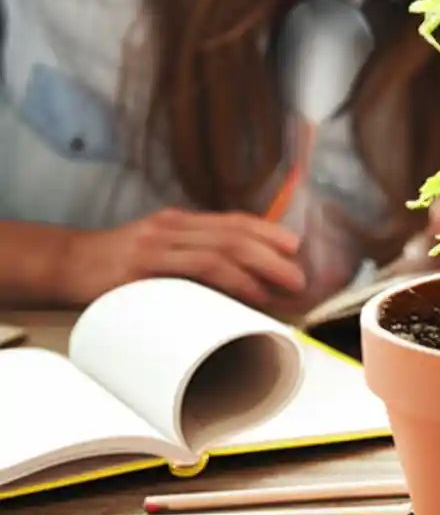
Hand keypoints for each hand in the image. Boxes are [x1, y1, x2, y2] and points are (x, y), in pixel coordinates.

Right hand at [61, 208, 305, 308]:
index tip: (296, 247)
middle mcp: (173, 227)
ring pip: (223, 248)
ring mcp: (159, 244)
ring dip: (262, 268)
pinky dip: (232, 279)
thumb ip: (191, 263)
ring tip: (287, 285)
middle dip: (274, 253)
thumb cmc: (116, 268)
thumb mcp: (158, 255)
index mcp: (180, 223)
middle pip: (235, 233)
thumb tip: (238, 285)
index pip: (233, 221)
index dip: (269, 231)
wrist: (64, 265)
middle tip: (301, 275)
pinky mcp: (145, 266)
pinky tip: (251, 292)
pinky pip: (199, 268)